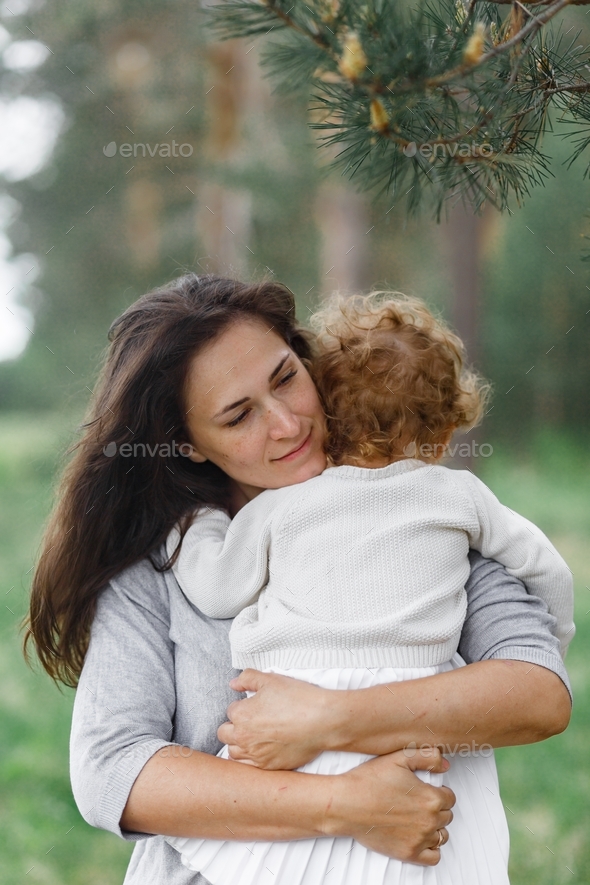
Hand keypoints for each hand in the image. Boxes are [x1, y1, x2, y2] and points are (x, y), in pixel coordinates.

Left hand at [219, 669, 333, 769]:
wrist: (322, 721)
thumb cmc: (297, 698)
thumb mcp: (270, 679)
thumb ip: (247, 678)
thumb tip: (233, 684)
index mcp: (241, 715)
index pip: (231, 710)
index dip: (243, 706)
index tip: (255, 705)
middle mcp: (244, 738)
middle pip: (224, 733)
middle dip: (233, 726)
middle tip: (250, 720)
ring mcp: (256, 755)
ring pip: (233, 753)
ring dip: (239, 744)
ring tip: (252, 736)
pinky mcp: (268, 767)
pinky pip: (249, 767)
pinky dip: (250, 759)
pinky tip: (261, 750)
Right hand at [328, 747, 454, 864]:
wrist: (346, 805)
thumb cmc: (368, 781)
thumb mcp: (398, 758)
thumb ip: (426, 756)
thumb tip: (444, 764)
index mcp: (430, 797)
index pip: (450, 798)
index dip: (440, 792)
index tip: (428, 790)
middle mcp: (429, 820)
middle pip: (447, 816)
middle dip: (437, 808)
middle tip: (419, 802)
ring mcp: (419, 839)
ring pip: (442, 836)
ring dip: (435, 827)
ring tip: (419, 818)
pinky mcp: (408, 853)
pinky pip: (434, 857)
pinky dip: (431, 848)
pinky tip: (420, 837)